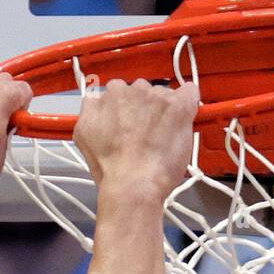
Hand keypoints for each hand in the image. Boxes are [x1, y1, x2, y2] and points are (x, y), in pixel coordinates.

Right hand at [74, 79, 198, 198]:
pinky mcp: (178, 105)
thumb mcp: (84, 136)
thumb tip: (96, 104)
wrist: (133, 185)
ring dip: (164, 111)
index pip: (120, 93)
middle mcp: (131, 88)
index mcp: (109, 95)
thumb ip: (90, 112)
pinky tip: (183, 120)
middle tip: (145, 136)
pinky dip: (188, 103)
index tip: (129, 127)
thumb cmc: (111, 169)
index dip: (126, 112)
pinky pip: (189, 92)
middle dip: (145, 110)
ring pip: (163, 95)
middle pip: (142, 92)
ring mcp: (155, 95)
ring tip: (162, 138)